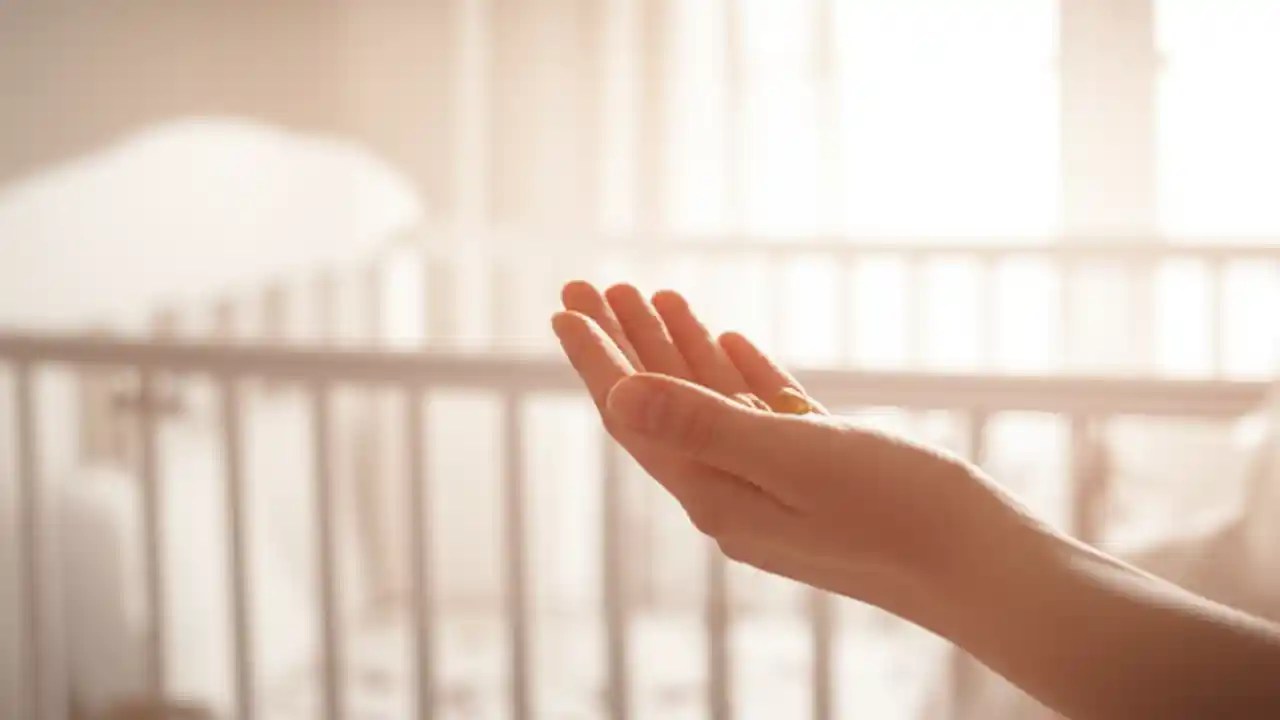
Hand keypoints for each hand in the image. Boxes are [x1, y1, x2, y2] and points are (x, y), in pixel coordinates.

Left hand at [551, 282, 1040, 613]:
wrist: (985, 570)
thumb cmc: (898, 513)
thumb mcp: (795, 459)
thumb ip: (705, 425)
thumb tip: (616, 395)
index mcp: (717, 495)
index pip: (635, 416)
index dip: (596, 357)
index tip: (565, 305)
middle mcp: (737, 494)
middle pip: (664, 405)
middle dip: (627, 343)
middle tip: (592, 286)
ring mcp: (779, 488)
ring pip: (713, 405)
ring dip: (681, 349)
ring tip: (655, 293)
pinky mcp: (822, 477)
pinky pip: (766, 415)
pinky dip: (744, 375)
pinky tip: (733, 342)